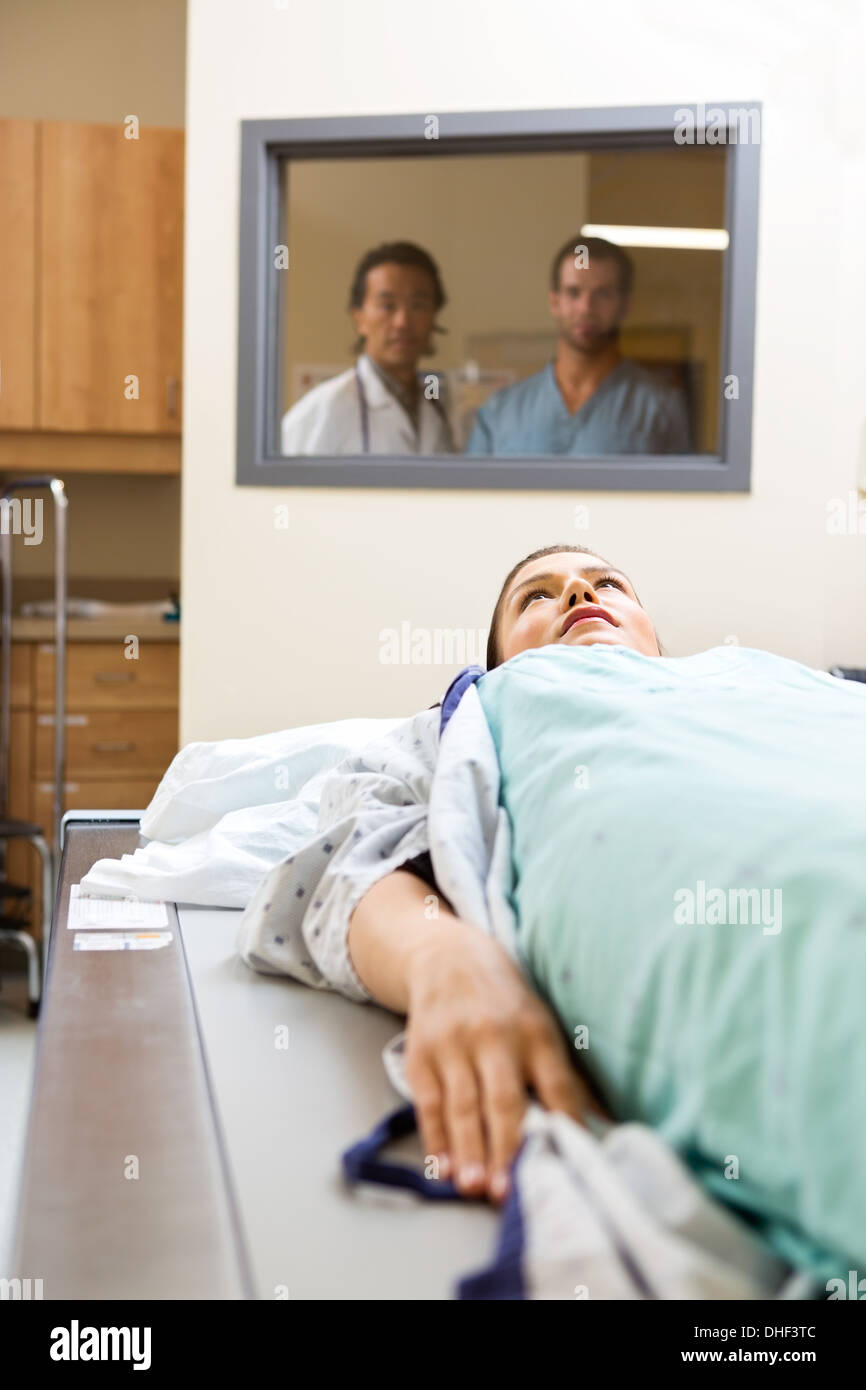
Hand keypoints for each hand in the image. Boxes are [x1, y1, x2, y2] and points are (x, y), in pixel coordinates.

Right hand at [404, 921, 607, 1204]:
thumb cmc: (506, 1005)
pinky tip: (442, 1165)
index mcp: (536, 1033)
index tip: (573, 1161)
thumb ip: (565, 1076)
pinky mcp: (422, 1054)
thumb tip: (604, 1126)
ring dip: (469, 1149)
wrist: (448, 958)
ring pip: (462, 1105)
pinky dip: (434, 1138)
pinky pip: (428, 1102)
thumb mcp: (542, 1025)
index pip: (557, 1084)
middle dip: (506, 1146)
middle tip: (507, 1191)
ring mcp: (455, 1044)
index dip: (567, 1123)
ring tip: (474, 1187)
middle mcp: (495, 1037)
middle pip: (504, 1098)